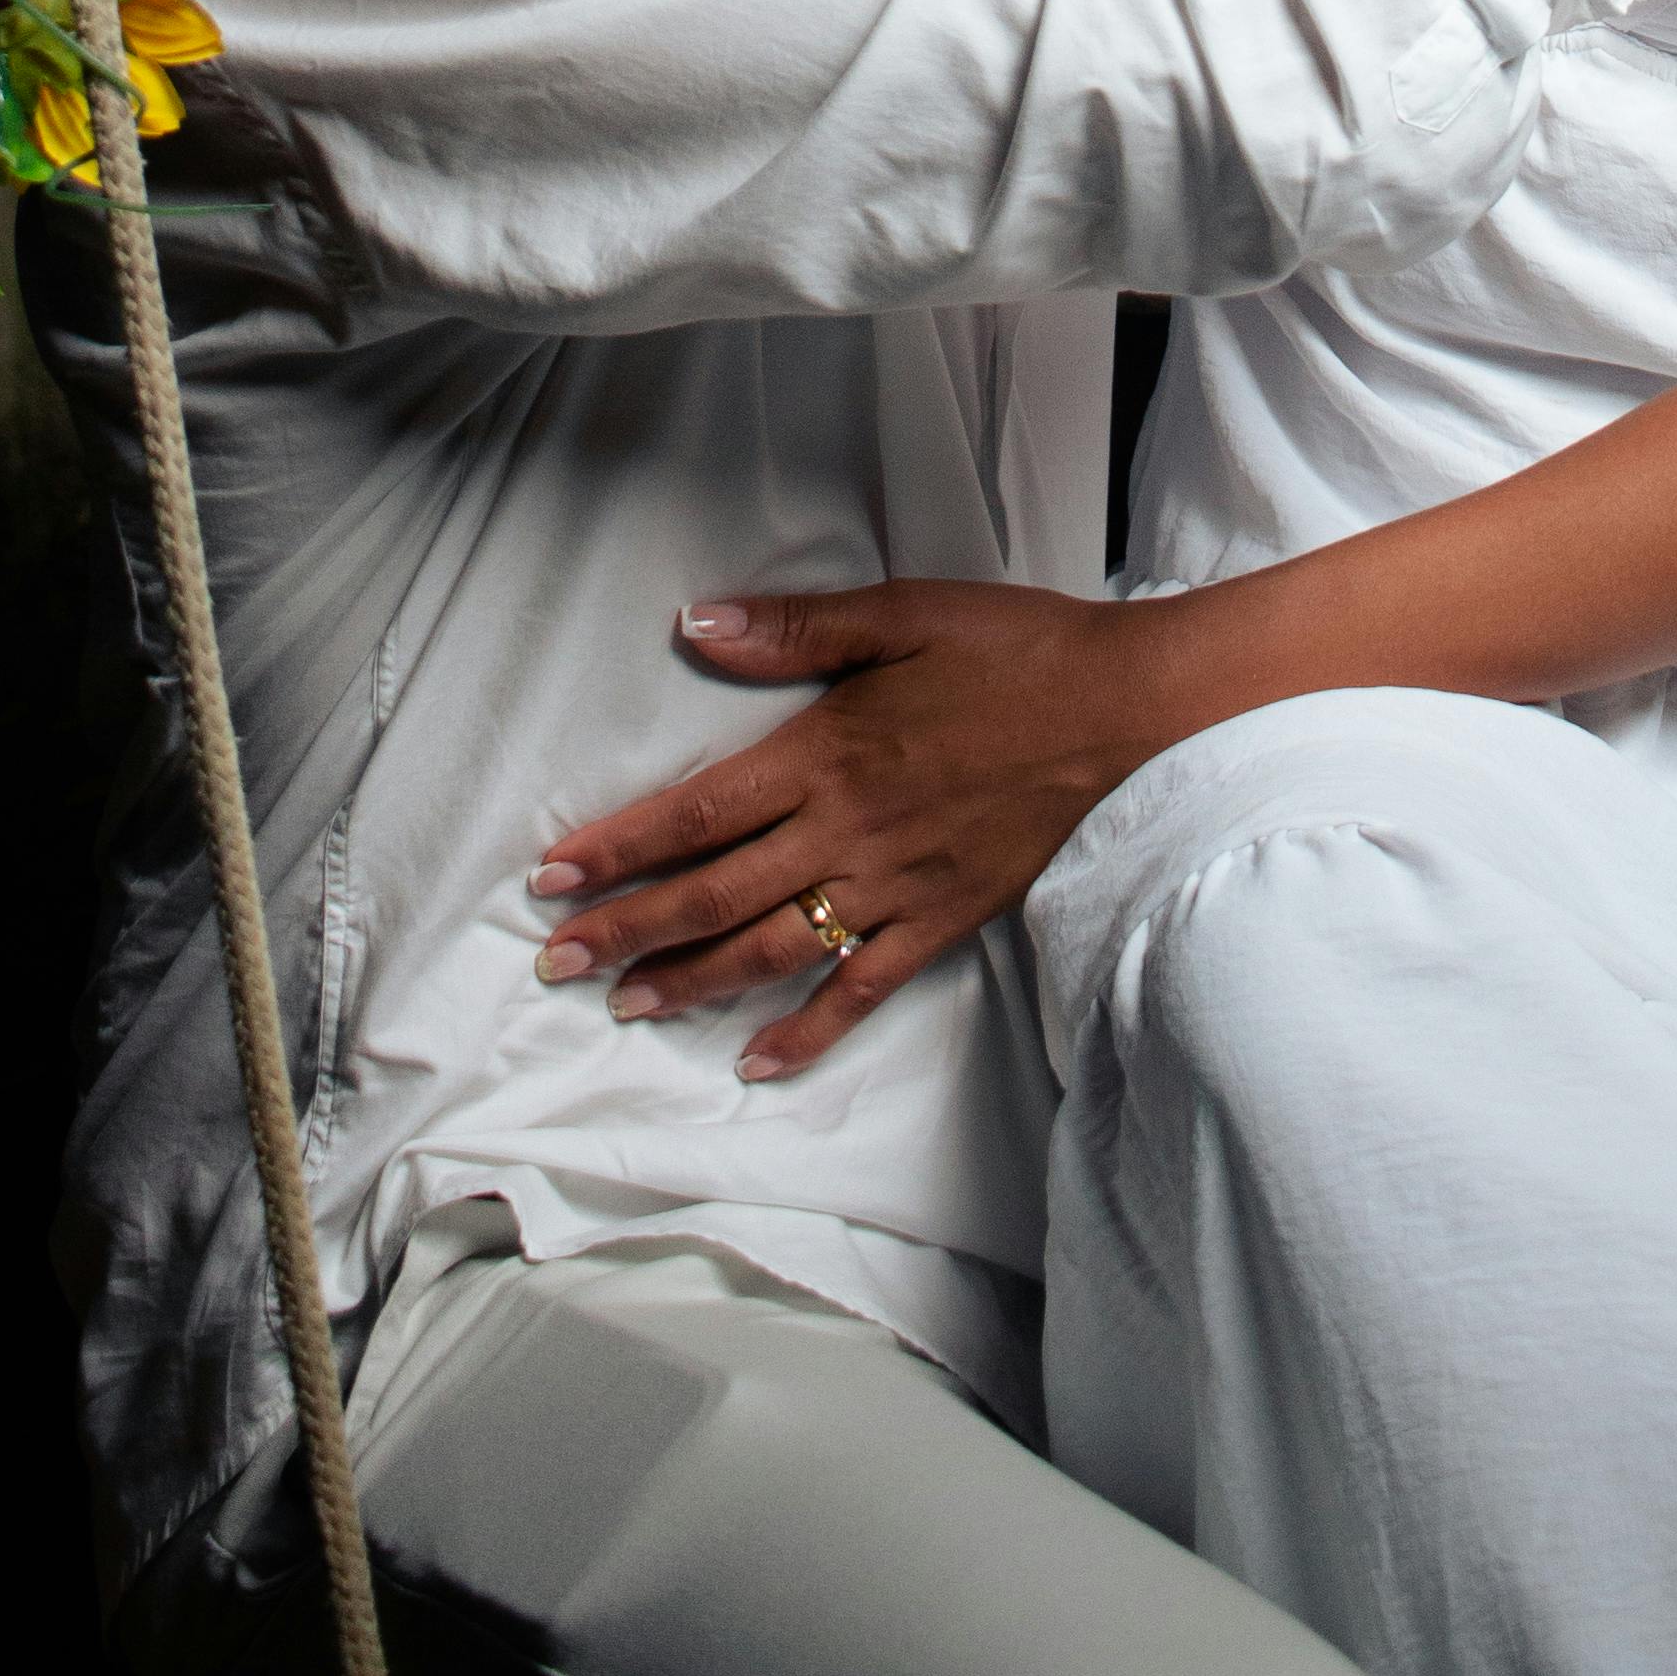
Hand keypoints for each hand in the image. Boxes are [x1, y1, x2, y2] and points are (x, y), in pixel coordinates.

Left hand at [527, 580, 1180, 1078]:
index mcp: (827, 753)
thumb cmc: (1012, 648)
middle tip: (554, 962)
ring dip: (693, 982)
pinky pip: (863, 990)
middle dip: (628, 929)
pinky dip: (809, 1031)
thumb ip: (794, 629)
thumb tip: (693, 625)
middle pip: (716, 893)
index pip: (697, 811)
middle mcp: (848, 831)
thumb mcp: (901, 613)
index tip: (553, 876)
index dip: (620, 847)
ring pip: (772, 949)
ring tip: (627, 1004)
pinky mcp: (942, 920)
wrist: (1123, 708)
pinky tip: (760, 1062)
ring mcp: (895, 887)